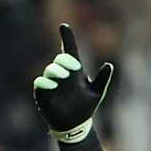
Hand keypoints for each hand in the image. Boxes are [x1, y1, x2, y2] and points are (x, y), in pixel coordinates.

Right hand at [33, 24, 113, 141]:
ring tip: (64, 75)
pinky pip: (41, 84)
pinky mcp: (43, 94)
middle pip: (61, 60)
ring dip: (56, 71)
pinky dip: (46, 83)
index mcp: (75, 72)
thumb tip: (109, 65)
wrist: (75, 124)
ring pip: (50, 70)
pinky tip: (52, 84)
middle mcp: (62, 75)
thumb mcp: (97, 92)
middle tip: (74, 65)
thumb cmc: (86, 106)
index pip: (70, 51)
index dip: (67, 38)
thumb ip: (102, 79)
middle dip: (65, 61)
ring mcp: (52, 83)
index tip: (64, 26)